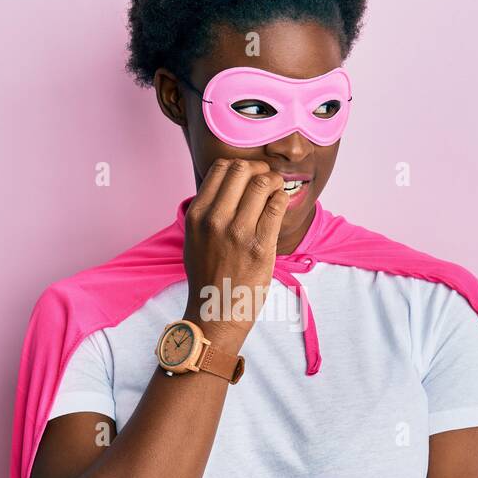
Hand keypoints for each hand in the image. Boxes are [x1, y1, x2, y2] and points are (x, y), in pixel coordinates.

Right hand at [182, 158, 288, 351]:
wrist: (216, 312)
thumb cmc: (208, 276)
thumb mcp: (194, 238)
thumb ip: (207, 210)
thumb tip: (229, 184)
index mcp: (197, 214)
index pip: (220, 169)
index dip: (240, 165)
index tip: (250, 174)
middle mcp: (215, 219)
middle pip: (242, 169)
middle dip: (259, 169)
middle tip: (267, 180)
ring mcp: (238, 232)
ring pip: (262, 183)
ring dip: (274, 181)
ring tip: (276, 191)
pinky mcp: (261, 246)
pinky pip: (277, 205)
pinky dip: (282, 198)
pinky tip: (280, 205)